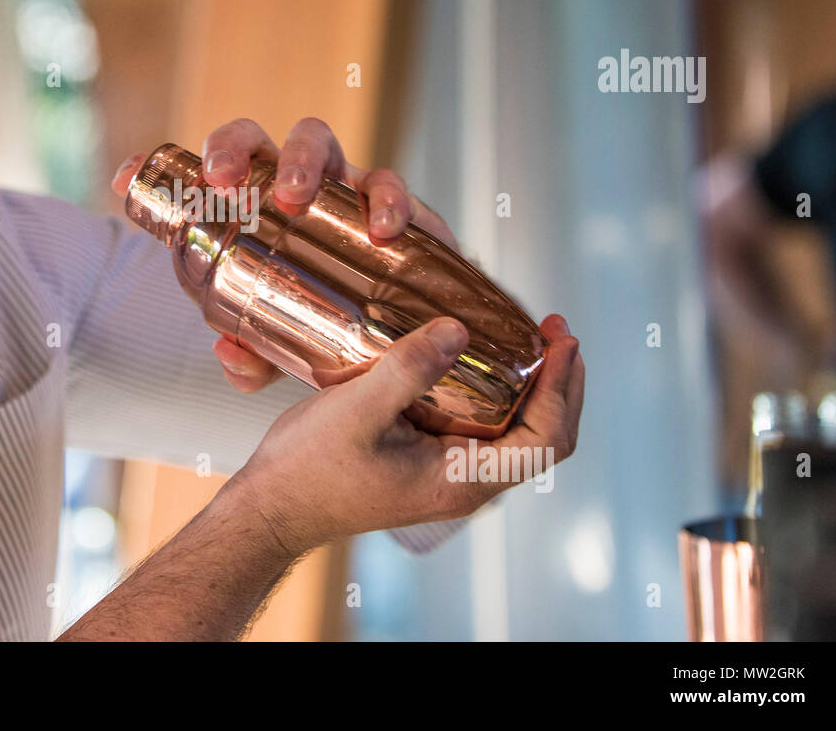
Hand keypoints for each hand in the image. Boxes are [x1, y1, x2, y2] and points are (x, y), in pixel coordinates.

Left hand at [110, 116, 460, 392]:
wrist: (404, 343)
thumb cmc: (329, 328)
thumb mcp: (280, 349)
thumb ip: (253, 357)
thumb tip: (229, 353)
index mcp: (259, 210)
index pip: (217, 170)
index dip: (177, 167)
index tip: (133, 178)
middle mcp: (298, 188)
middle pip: (262, 140)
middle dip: (239, 149)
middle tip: (227, 184)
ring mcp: (346, 191)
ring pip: (322, 143)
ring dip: (304, 161)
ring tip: (296, 199)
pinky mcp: (401, 210)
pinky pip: (392, 189)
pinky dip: (391, 201)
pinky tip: (386, 230)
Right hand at [219, 313, 584, 559]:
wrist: (272, 506)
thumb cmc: (308, 472)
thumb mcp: (358, 413)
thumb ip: (409, 371)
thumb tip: (459, 331)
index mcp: (463, 480)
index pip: (546, 440)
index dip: (563, 388)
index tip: (560, 341)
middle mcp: (465, 480)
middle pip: (542, 432)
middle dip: (558, 380)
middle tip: (553, 328)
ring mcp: (447, 470)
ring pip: (514, 427)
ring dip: (528, 382)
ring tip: (526, 335)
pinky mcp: (426, 457)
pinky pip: (476, 421)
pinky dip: (489, 386)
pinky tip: (470, 354)